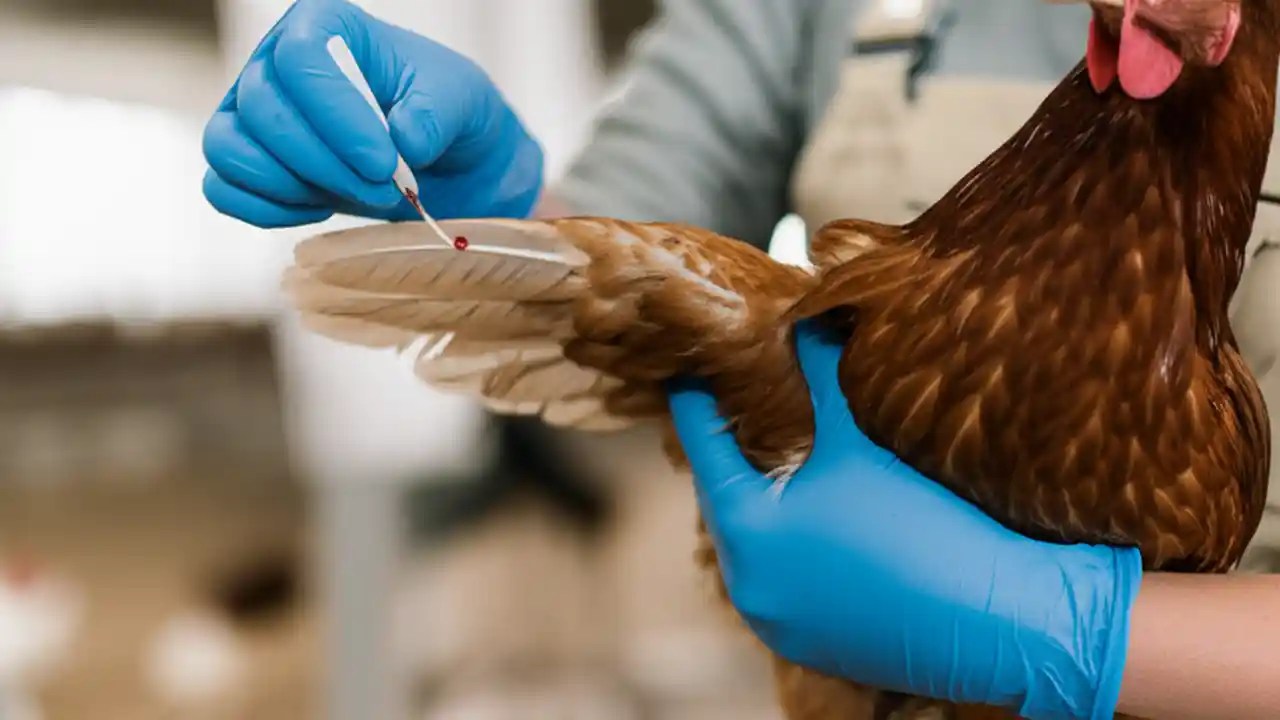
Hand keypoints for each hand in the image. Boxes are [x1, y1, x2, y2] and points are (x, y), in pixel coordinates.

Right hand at [202, 0, 543, 227]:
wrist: (442, 158)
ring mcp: (251, 111)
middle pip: (261, 109)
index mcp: (325, 24)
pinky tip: (321, 206)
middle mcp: (275, 60)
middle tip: (385, 187)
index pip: (299, 58)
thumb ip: (436, 112)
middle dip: (326, 165)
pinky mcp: (247, 160)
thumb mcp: (460, 100)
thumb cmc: (445, 112)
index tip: (383, 162)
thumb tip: (405, 139)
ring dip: (295, 188)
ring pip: (230, 149)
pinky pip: (224, 189)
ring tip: (357, 194)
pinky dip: (269, 210)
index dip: (336, 116)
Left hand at [667, 325, 1142, 719]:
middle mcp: (750, 586)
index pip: (707, 453)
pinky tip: (808, 518)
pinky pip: (781, 579)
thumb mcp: (859, 442)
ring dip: (759, 503)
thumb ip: (822, 377)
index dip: (696, 406)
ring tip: (765, 458)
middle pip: (726, 502)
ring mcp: (778, 623)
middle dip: (730, 456)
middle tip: (726, 409)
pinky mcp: (811, 643)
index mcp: (749, 534)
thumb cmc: (924, 526)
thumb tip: (806, 320)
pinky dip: (786, 545)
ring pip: (753, 545)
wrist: (999, 621)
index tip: (685, 372)